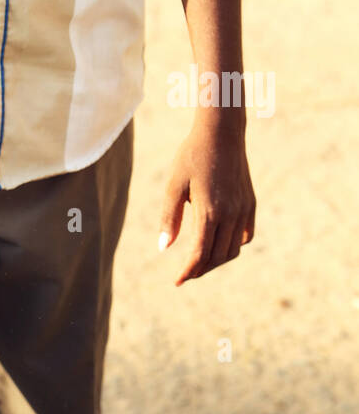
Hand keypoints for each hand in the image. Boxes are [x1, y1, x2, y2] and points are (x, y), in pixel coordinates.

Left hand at [159, 129, 255, 284]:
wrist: (222, 133)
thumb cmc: (192, 156)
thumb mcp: (174, 184)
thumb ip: (170, 217)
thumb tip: (163, 248)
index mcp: (209, 211)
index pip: (200, 254)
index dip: (188, 271)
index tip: (177, 280)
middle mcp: (230, 214)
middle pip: (217, 257)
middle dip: (200, 269)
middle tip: (186, 274)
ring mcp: (243, 210)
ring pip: (233, 249)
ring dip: (216, 260)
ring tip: (200, 261)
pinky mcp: (250, 203)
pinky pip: (245, 235)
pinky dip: (233, 246)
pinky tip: (219, 243)